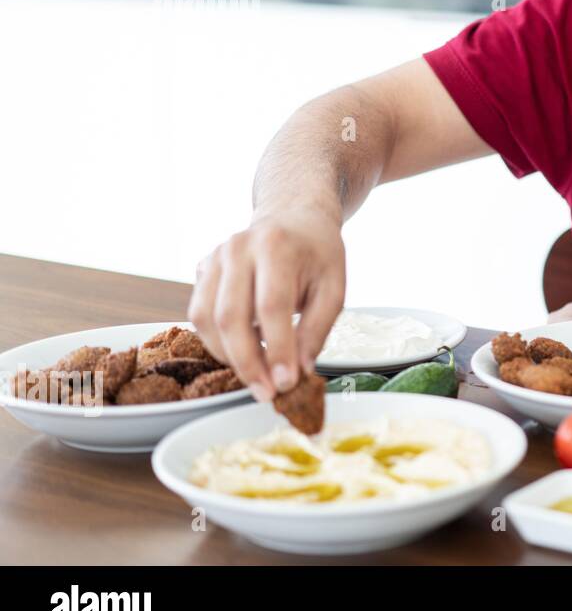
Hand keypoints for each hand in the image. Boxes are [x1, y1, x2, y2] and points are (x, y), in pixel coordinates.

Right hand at [188, 207, 344, 400]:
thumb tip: (299, 372)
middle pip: (231, 316)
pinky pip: (197, 313)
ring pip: (206, 318)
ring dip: (228, 356)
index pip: (272, 306)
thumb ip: (317, 329)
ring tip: (256, 376)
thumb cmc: (318, 254)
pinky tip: (242, 351)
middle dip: (247, 363)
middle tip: (266, 393)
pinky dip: (216, 341)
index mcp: (277, 246)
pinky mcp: (202, 268)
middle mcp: (238, 247)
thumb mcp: (334, 287)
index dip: (276, 349)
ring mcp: (215, 256)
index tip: (286, 383)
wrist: (293, 216)